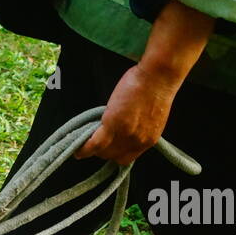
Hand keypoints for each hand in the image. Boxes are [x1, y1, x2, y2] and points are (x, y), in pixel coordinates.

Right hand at [74, 0, 215, 165]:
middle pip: (112, 156)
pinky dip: (83, 148)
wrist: (158, 77)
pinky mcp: (112, 126)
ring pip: (102, 151)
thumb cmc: (157, 86)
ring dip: (92, 148)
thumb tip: (124, 124)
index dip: (114, 154)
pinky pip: (94, 144)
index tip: (108, 148)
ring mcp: (124, 135)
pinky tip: (77, 150)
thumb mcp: (150, 114)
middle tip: (94, 140)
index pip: (126, 157)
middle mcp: (137, 142)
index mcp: (148, 140)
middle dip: (102, 151)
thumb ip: (138, 125)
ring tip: (85, 140)